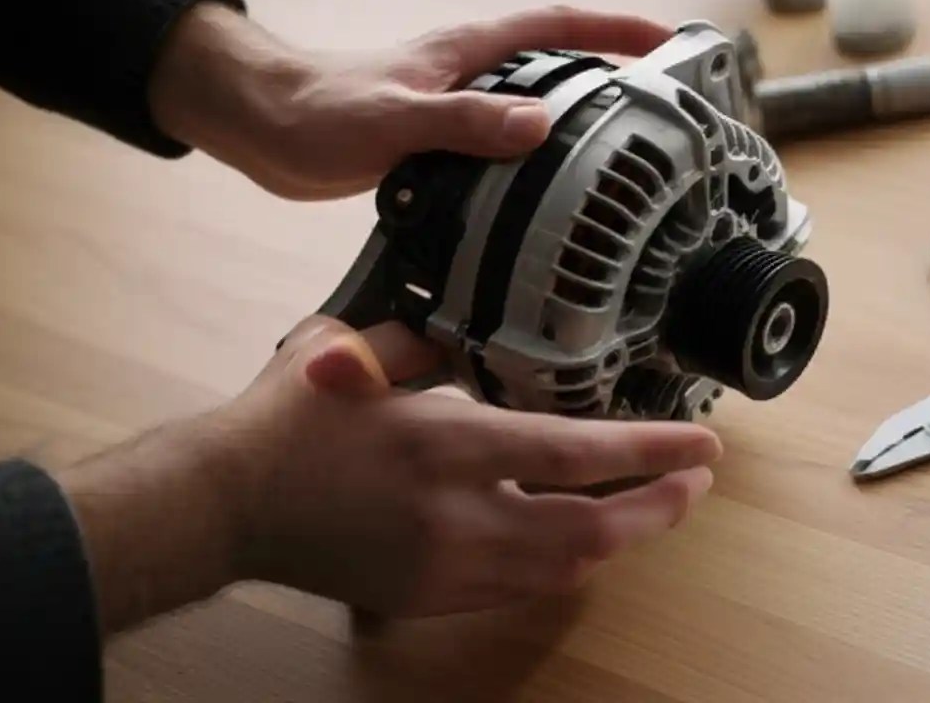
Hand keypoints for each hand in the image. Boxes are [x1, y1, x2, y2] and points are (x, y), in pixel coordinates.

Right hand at [58, 315, 719, 631]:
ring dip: (621, 537)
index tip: (701, 445)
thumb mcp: (357, 352)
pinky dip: (567, 559)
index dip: (650, 451)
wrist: (228, 506)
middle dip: (657, 507)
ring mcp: (446, 564)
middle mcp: (457, 514)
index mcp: (444, 444)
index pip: (575, 453)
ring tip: (655, 507)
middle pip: (590, 528)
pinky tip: (585, 534)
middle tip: (695, 481)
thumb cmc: (286, 424)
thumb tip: (468, 336)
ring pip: (565, 567)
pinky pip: (523, 585)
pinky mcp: (432, 594)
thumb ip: (426, 342)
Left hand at [149, 4, 674, 199]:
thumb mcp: (397, 119)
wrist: (262, 126)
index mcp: (467, 52)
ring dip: (575, 122)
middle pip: (557, 62)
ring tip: (618, 159)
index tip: (666, 43)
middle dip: (611, 74)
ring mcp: (454, 104)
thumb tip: (539, 125)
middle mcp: (468, 72)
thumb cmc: (317, 112)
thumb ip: (466, 122)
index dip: (616, 29)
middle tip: (658, 108)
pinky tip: (541, 195)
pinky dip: (532, 160)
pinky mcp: (438, 139)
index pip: (557, 26)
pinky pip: (502, 143)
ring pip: (532, 106)